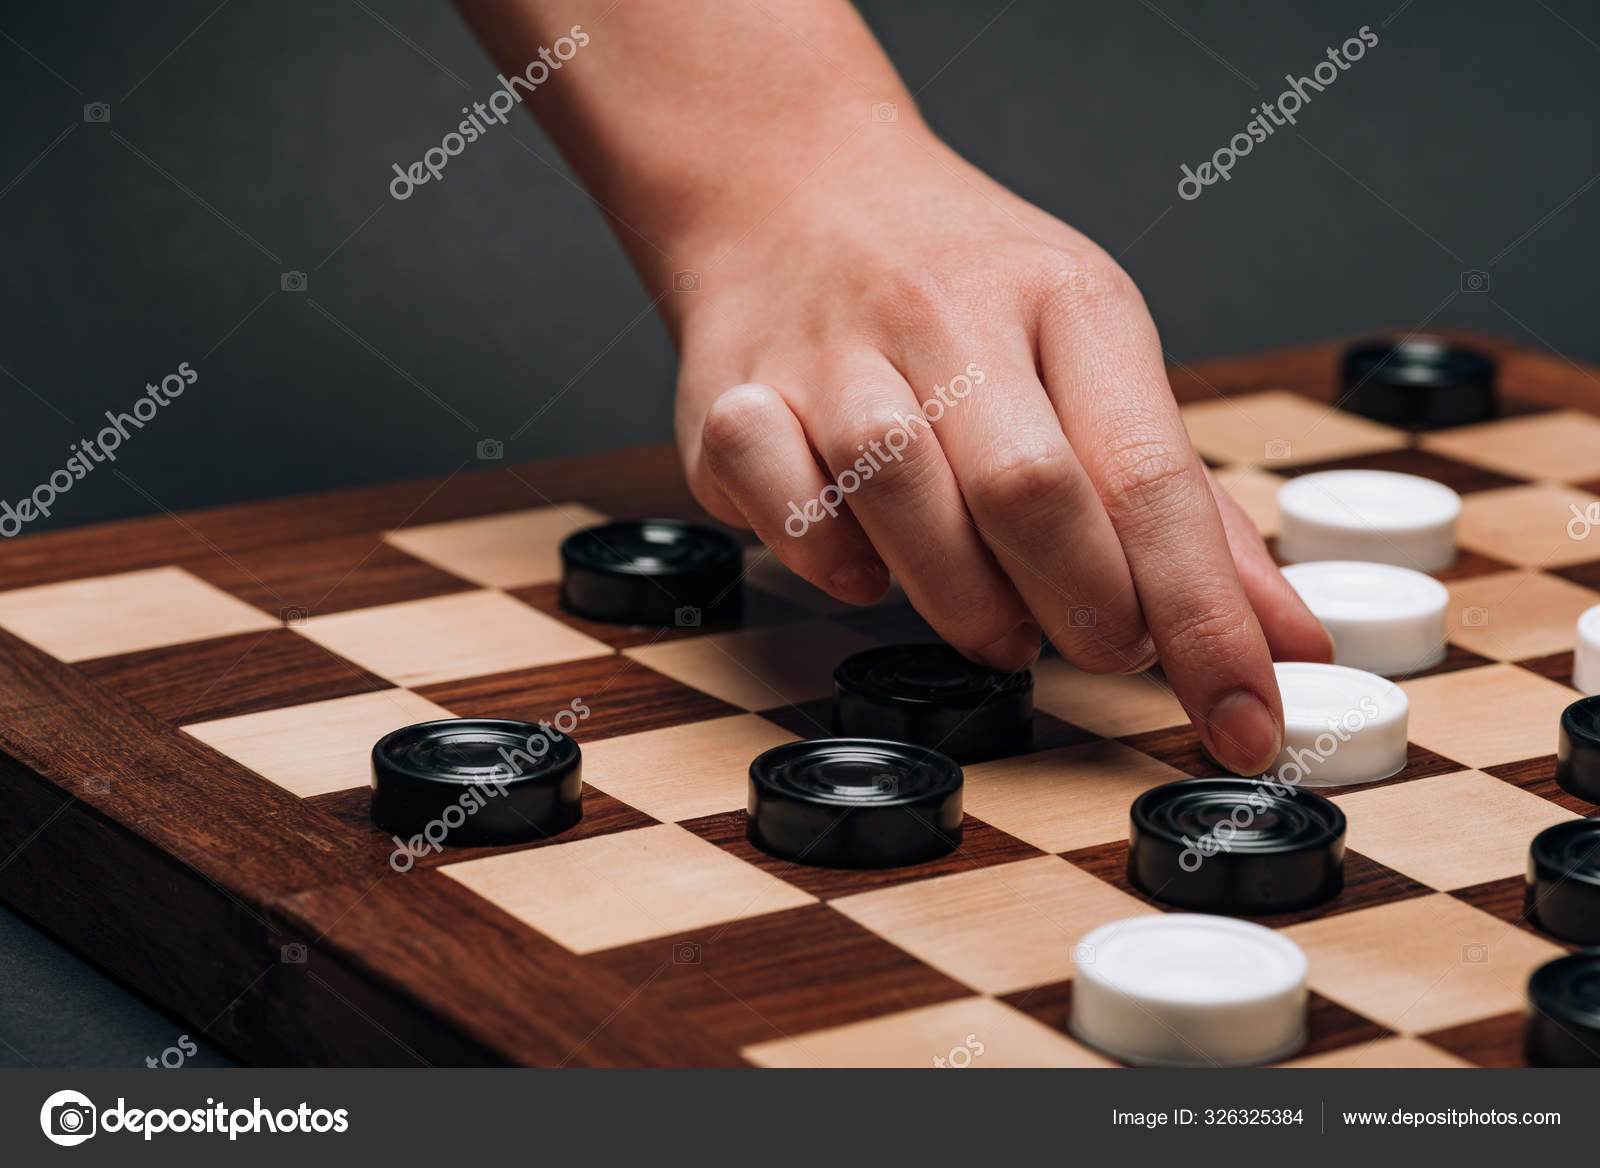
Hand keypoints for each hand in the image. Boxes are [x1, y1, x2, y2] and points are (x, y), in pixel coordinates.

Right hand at [670, 127, 1330, 774]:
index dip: (1206, 620)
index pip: (1152, 474)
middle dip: (1085, 608)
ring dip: (962, 601)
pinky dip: (827, 562)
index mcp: (1065, 298)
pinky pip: (782, 506)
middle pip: (1028, 489)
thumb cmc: (962, 287)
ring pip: (898, 496)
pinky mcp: (731, 399)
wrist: (793, 188)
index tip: (1246, 720)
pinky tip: (863, 562)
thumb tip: (1281, 642)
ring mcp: (830, 353)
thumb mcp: (1094, 354)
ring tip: (999, 624)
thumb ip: (1186, 507)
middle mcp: (947, 312)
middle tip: (1105, 648)